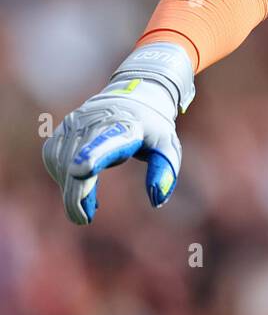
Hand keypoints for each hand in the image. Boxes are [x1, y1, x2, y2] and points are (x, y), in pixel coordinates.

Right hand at [42, 43, 194, 224]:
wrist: (136, 94)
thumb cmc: (153, 126)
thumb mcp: (167, 147)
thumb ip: (164, 171)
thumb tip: (156, 200)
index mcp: (127, 125)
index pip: (109, 140)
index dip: (93, 154)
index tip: (80, 171)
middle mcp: (96, 120)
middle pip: (77, 160)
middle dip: (76, 193)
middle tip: (84, 219)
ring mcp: (76, 122)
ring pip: (61, 161)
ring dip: (70, 189)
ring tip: (87, 209)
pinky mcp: (63, 129)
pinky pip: (53, 158)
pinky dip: (62, 178)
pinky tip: (79, 190)